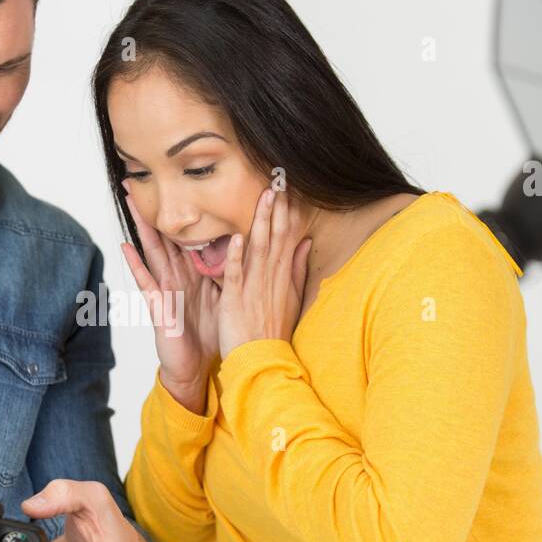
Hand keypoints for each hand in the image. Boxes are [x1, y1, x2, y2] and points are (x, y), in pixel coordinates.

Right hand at [120, 184, 219, 413]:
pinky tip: (125, 248)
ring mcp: (166, 290)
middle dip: (155, 211)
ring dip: (141, 227)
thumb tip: (248, 247)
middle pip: (165, 237)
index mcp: (194, 274)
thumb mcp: (226, 297)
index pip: (187, 237)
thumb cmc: (210, 335)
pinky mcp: (159, 306)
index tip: (181, 186)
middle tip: (142, 182)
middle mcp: (177, 277)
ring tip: (130, 202)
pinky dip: (136, 265)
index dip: (183, 213)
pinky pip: (146, 282)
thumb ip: (230, 272)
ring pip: (153, 252)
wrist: (197, 368)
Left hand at [218, 188, 311, 358]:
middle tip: (278, 180)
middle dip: (277, 210)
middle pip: (275, 238)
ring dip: (260, 223)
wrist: (261, 361)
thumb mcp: (290, 298)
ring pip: (258, 250)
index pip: (286, 238)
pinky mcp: (235, 301)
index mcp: (280, 277)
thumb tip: (305, 242)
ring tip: (264, 198)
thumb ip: (295, 269)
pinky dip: (237, 257)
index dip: (287, 213)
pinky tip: (238, 237)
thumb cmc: (271, 332)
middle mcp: (269, 279)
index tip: (288, 188)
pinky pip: (236, 276)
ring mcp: (253, 289)